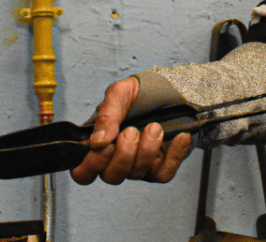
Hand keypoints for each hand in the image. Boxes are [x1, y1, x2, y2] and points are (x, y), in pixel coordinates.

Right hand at [70, 76, 191, 184]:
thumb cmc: (139, 92)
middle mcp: (118, 160)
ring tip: (155, 126)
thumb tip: (98, 141)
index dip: (92, 164)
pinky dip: (174, 156)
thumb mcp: (119, 94)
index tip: (106, 144)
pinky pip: (165, 173)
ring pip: (137, 173)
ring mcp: (140, 164)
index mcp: (100, 146)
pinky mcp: (162, 164)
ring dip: (147, 150)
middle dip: (123, 155)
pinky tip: (180, 137)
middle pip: (112, 176)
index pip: (84, 173)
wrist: (170, 88)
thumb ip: (106, 115)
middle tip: (132, 131)